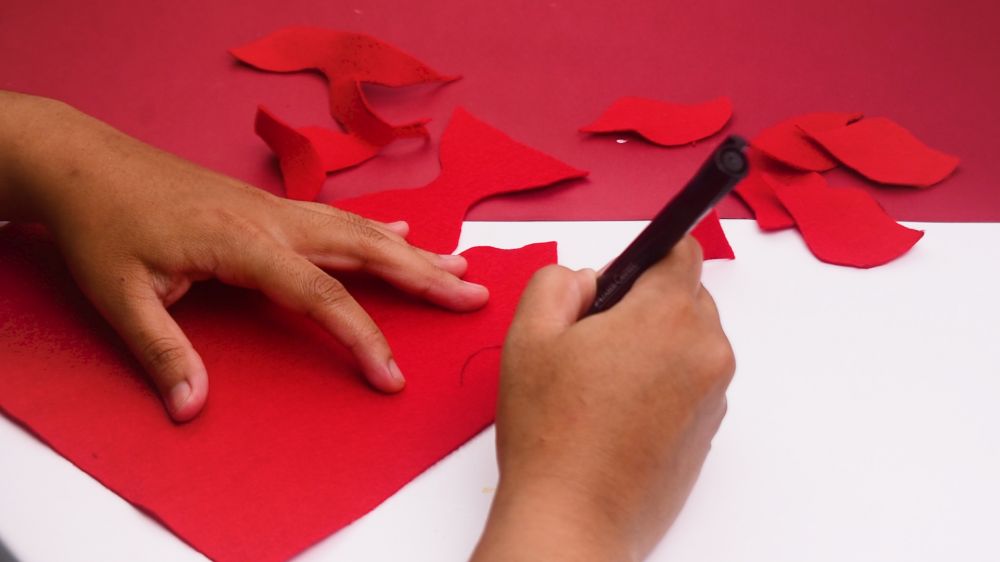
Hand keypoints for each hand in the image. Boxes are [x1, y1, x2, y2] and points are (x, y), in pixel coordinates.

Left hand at [0, 92, 488, 420]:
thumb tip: (193, 407)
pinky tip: (401, 234)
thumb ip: (162, 351)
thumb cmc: (102, 225)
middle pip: (364, 251)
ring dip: (413, 251)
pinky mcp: (266, 206)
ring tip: (459, 266)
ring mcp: (273, 209)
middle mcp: (272, 222)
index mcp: (243, 245)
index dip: (362, 339)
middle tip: (474, 295)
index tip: (392, 377)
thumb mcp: (119, 296)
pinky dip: (376, 229)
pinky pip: (338, 218)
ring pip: (359, 229)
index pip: (321, 297)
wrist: (83, 163)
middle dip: (424, 276)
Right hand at [473, 237, 734, 560]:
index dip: (643, 258)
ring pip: (689, 341)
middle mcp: (705, 352)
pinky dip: (663, 384)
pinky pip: (692, 383)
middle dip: (644, 305)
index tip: (619, 279)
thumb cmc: (551, 434)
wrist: (573, 518)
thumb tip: (587, 280)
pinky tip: (619, 412)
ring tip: (602, 384)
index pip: (679, 252)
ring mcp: (713, 395)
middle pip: (686, 297)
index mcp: (667, 317)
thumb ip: (557, 282)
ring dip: (654, 346)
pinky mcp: (709, 430)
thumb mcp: (529, 335)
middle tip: (594, 341)